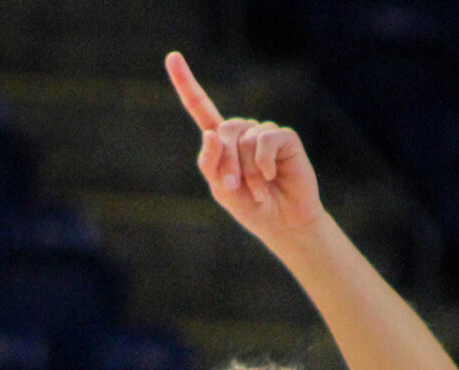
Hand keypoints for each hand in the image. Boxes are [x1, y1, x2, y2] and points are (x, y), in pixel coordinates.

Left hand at [167, 51, 322, 243]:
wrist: (283, 223)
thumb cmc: (251, 207)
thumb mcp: (221, 189)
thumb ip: (210, 164)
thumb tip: (210, 133)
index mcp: (222, 141)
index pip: (201, 107)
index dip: (186, 83)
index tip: (173, 57)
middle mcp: (243, 131)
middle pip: (223, 131)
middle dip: (226, 163)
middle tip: (232, 187)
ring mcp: (264, 132)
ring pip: (245, 140)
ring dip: (248, 171)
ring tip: (258, 190)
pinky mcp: (285, 138)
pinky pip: (266, 140)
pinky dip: (263, 163)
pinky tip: (271, 176)